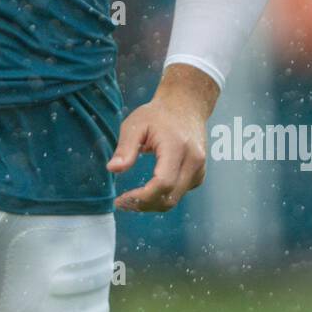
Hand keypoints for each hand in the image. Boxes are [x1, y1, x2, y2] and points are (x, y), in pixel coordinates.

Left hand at [107, 66, 216, 211]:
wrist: (186, 106)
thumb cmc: (158, 114)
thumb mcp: (135, 124)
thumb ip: (125, 148)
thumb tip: (112, 169)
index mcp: (177, 147)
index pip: (163, 182)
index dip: (142, 197)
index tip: (121, 199)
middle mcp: (193, 161)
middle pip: (170, 197)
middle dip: (144, 205)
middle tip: (122, 203)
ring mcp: (199, 169)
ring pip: (175, 199)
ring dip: (152, 204)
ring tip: (131, 198)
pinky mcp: (199, 175)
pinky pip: (180, 193)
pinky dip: (163, 197)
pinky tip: (147, 191)